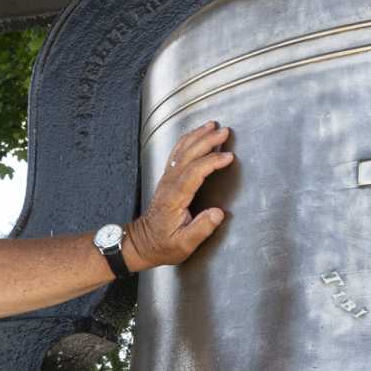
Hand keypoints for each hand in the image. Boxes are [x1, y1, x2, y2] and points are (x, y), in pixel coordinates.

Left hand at [127, 120, 233, 269]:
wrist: (142, 242)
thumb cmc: (163, 245)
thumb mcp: (184, 245)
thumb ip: (201, 229)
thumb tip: (218, 213)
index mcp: (175, 198)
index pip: (195, 173)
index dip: (212, 162)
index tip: (228, 157)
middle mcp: (170, 184)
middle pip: (189, 155)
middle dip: (207, 141)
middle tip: (225, 132)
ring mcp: (167, 179)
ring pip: (182, 150)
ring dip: (198, 136)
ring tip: (213, 126)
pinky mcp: (168, 178)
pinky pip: (177, 153)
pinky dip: (188, 141)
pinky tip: (196, 135)